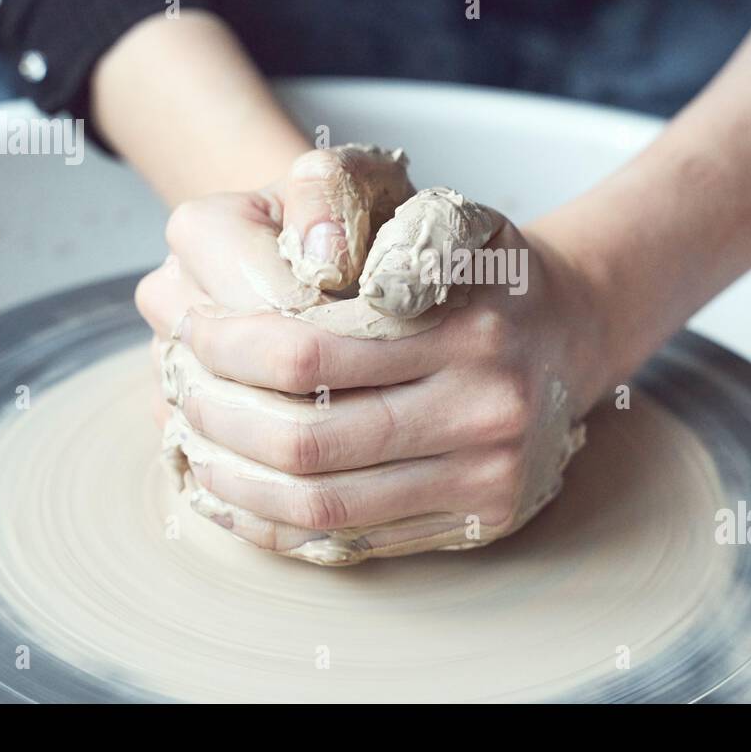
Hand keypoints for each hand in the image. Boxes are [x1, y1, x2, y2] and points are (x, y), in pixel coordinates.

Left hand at [136, 152, 605, 564]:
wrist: (572, 331)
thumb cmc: (483, 271)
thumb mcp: (440, 211)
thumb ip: (363, 208)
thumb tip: (299, 262)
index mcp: (465, 325)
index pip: (307, 351)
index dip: (227, 346)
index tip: (190, 329)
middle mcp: (485, 407)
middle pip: (308, 440)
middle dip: (218, 418)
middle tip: (178, 390)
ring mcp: (489, 475)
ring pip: (324, 505)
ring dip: (236, 480)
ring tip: (193, 442)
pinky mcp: (483, 521)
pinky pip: (357, 543)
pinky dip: (278, 524)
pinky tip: (237, 494)